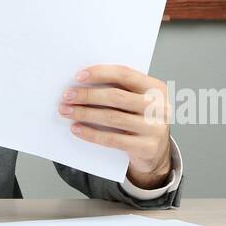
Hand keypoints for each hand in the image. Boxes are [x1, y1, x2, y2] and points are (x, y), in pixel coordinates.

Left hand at [58, 65, 172, 188]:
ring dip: (85, 113)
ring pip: (112, 118)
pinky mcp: (146, 148)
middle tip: (67, 96)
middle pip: (116, 97)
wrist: (156, 151)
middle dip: (88, 95)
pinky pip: (112, 140)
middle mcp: (159, 107)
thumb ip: (119, 88)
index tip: (78, 76)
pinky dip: (91, 133)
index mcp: (156, 88)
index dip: (100, 73)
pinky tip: (76, 128)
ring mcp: (155, 128)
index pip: (125, 74)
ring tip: (67, 111)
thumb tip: (82, 83)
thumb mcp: (136, 100)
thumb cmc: (140, 118)